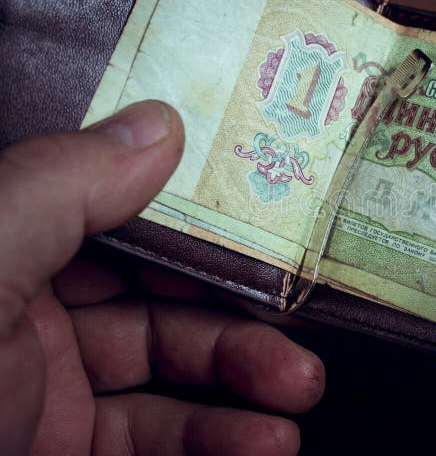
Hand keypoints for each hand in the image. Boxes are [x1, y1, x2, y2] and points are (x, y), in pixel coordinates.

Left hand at [0, 101, 323, 454]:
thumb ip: (60, 187)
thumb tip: (158, 124)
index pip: (113, 214)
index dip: (192, 216)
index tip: (265, 224)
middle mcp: (19, 317)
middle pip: (156, 297)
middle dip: (234, 313)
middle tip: (294, 326)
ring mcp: (45, 394)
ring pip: (166, 373)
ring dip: (243, 384)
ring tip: (298, 393)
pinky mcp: (64, 454)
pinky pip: (154, 439)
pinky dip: (219, 440)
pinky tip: (263, 441)